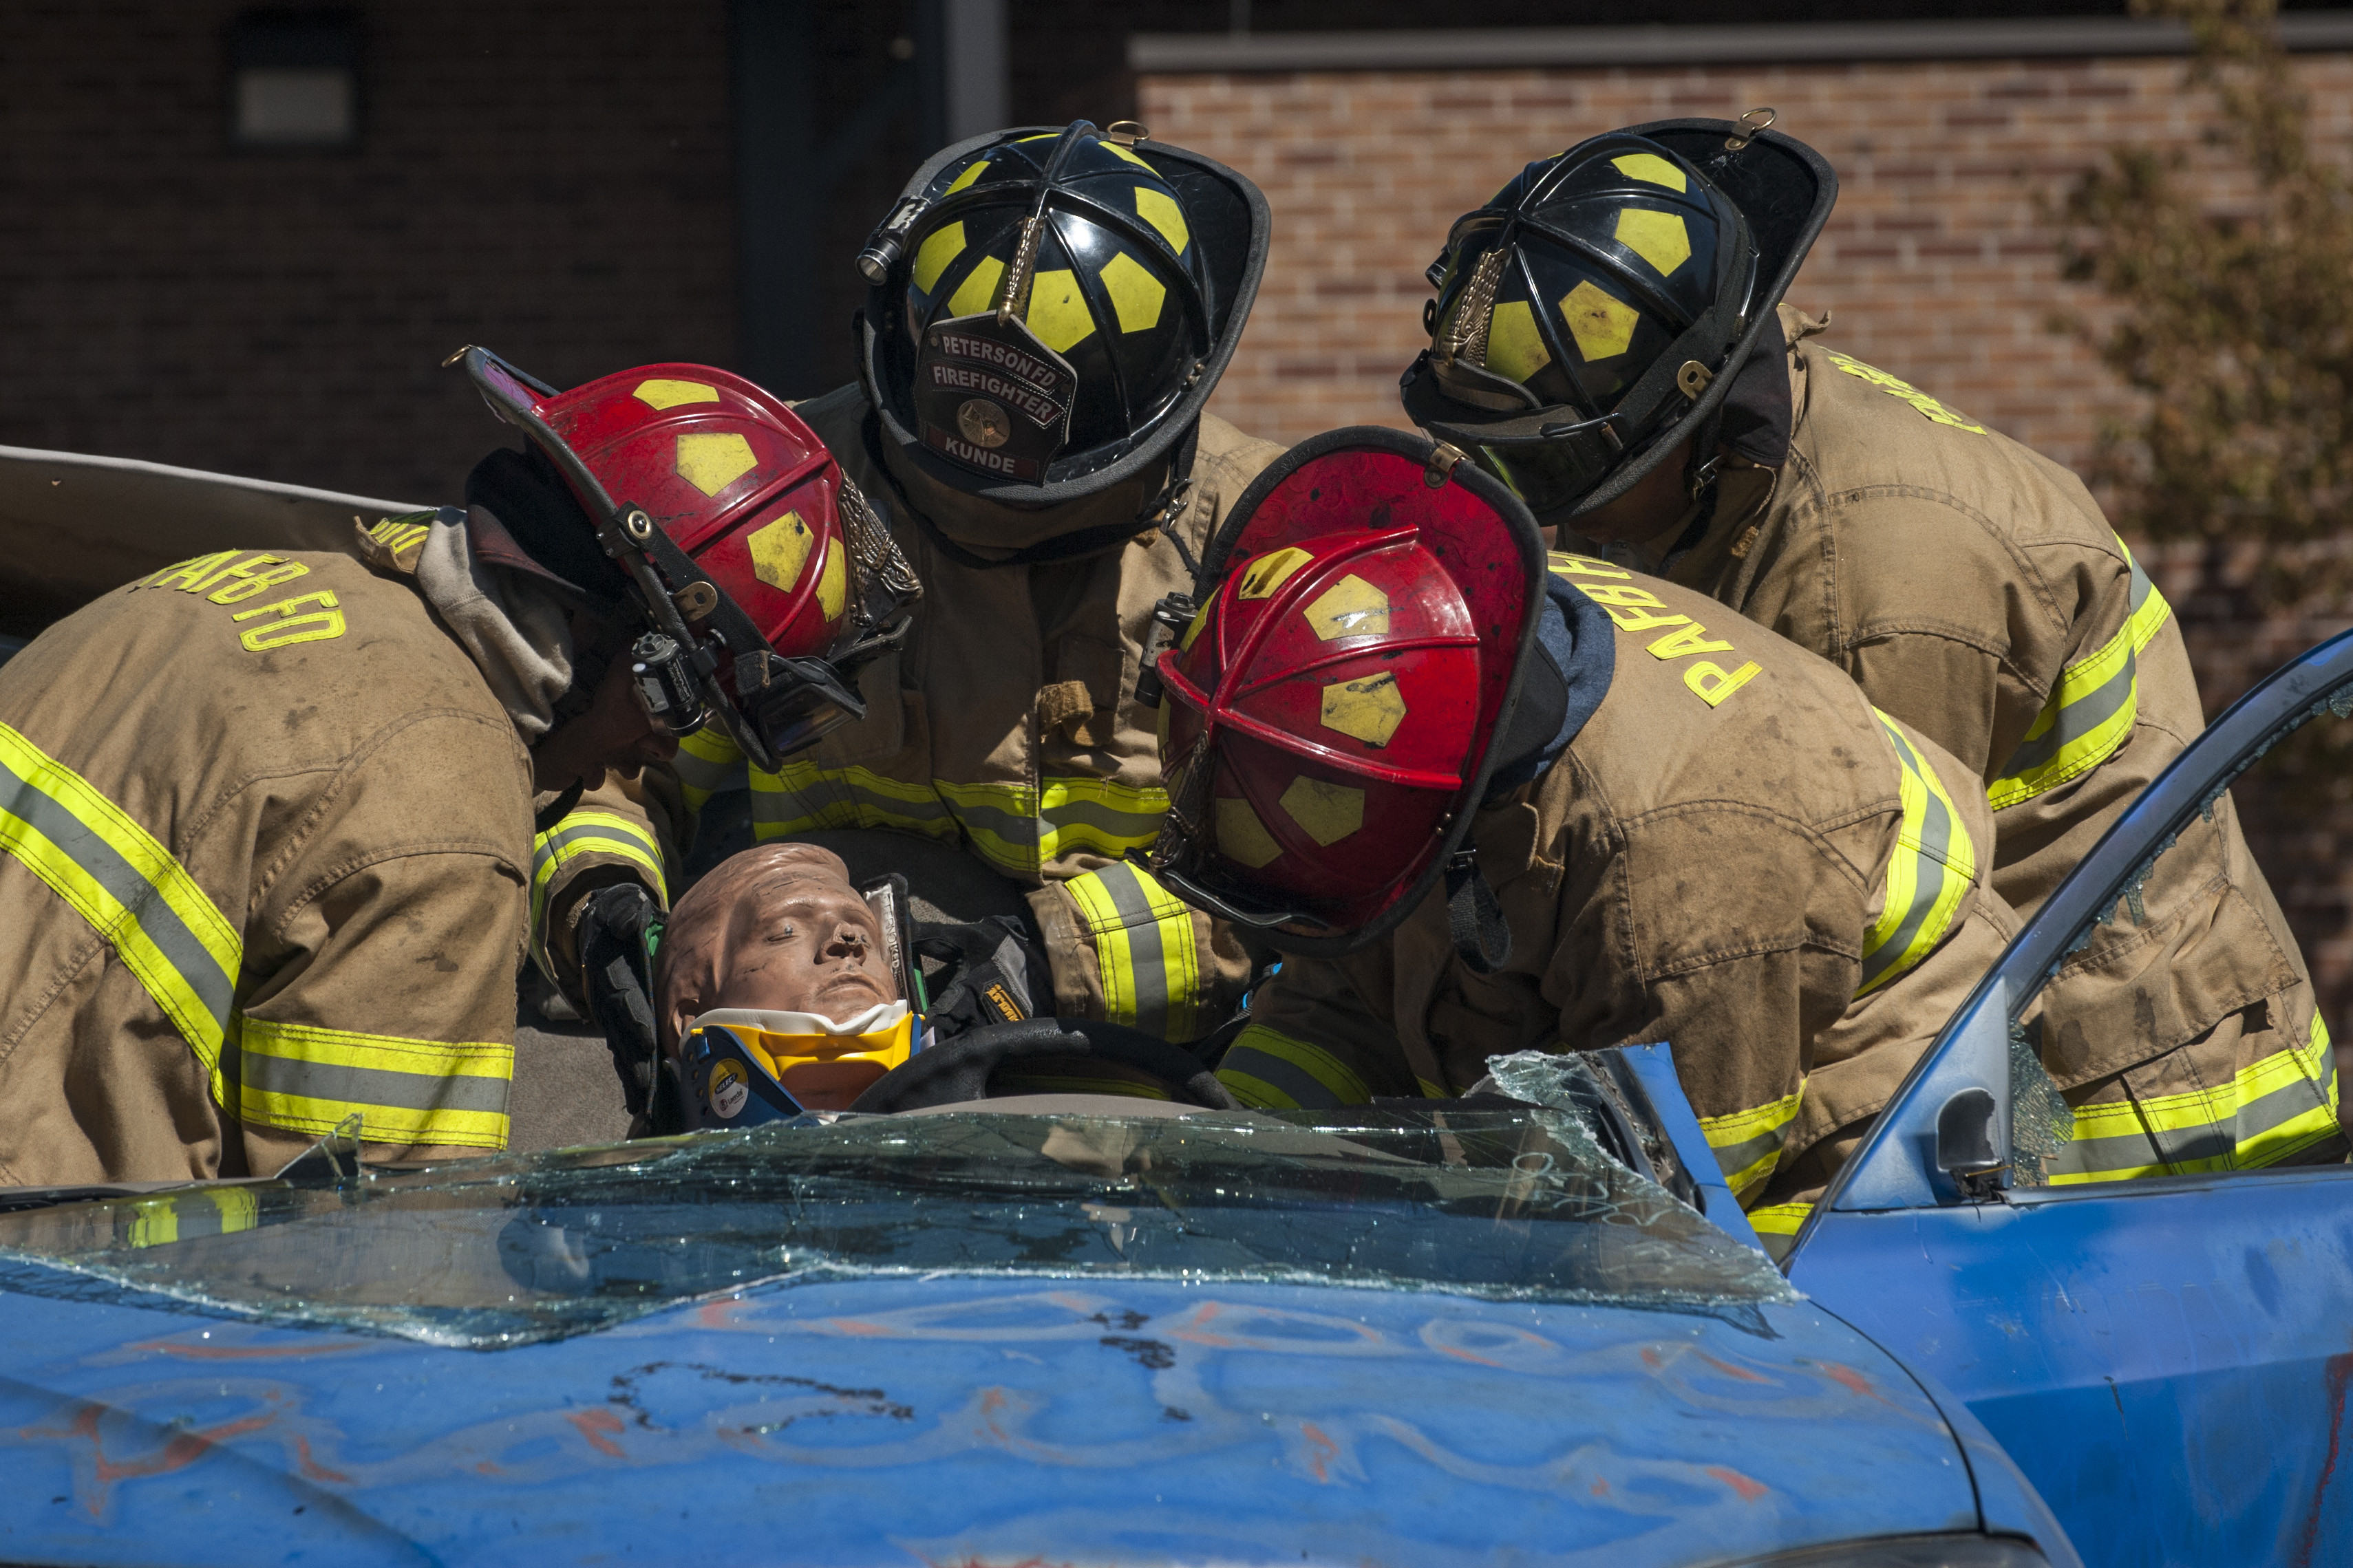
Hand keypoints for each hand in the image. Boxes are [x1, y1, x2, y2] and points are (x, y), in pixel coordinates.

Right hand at [575, 882, 668, 1126]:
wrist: (601, 929)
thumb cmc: (619, 921)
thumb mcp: (620, 909)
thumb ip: (624, 915)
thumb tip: (627, 919)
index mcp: (612, 972)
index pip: (622, 996)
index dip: (633, 1014)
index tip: (646, 1033)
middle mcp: (609, 999)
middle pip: (621, 1031)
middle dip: (634, 1058)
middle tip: (646, 1083)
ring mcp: (612, 1016)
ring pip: (622, 1049)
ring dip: (632, 1075)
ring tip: (643, 1102)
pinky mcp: (619, 1027)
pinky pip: (626, 1053)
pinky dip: (633, 1077)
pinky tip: (642, 1100)